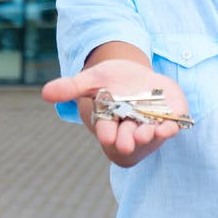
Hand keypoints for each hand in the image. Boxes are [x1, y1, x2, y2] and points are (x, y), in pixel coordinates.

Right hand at [42, 57, 190, 163]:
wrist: (138, 77)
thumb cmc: (113, 81)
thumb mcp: (93, 79)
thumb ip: (72, 87)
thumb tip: (45, 92)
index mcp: (110, 121)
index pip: (107, 130)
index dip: (107, 132)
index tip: (107, 134)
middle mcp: (130, 127)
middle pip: (128, 137)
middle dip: (129, 139)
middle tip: (129, 140)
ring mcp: (151, 125)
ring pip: (150, 135)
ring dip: (151, 136)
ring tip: (150, 133)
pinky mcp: (170, 118)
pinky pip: (172, 126)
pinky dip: (171, 128)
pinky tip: (171, 126)